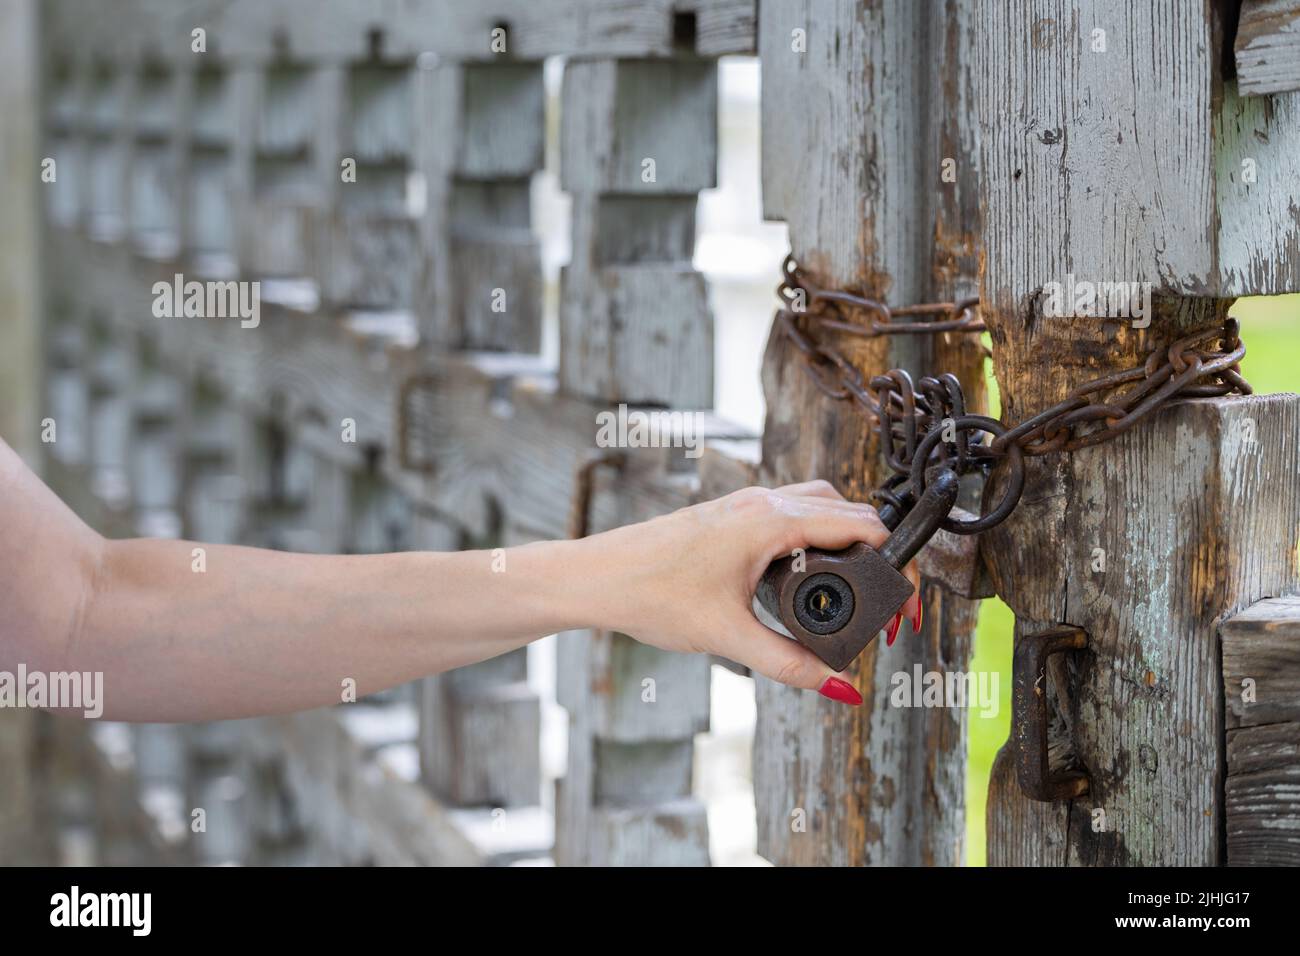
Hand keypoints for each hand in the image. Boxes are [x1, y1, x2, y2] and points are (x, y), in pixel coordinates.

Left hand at [577, 480, 921, 703]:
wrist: (597, 576)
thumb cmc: (651, 594)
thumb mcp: (728, 637)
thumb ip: (789, 664)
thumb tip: (840, 686)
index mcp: (771, 520)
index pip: (860, 527)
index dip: (894, 568)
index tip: (899, 610)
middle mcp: (763, 501)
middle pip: (848, 513)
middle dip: (877, 557)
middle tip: (882, 608)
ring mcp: (745, 503)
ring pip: (818, 505)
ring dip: (844, 541)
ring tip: (853, 590)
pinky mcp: (730, 514)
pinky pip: (790, 511)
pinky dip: (812, 536)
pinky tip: (805, 575)